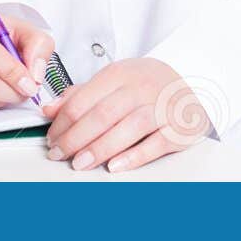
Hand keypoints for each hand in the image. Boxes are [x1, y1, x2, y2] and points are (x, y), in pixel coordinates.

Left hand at [41, 58, 211, 172]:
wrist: (191, 81)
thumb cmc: (146, 83)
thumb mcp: (113, 79)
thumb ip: (81, 94)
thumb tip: (50, 110)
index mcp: (120, 74)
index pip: (83, 99)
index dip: (62, 122)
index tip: (51, 138)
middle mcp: (141, 88)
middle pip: (102, 114)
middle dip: (75, 138)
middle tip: (59, 154)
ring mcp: (160, 108)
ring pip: (127, 128)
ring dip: (99, 148)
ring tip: (80, 163)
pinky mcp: (177, 128)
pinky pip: (154, 144)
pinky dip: (134, 156)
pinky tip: (115, 166)